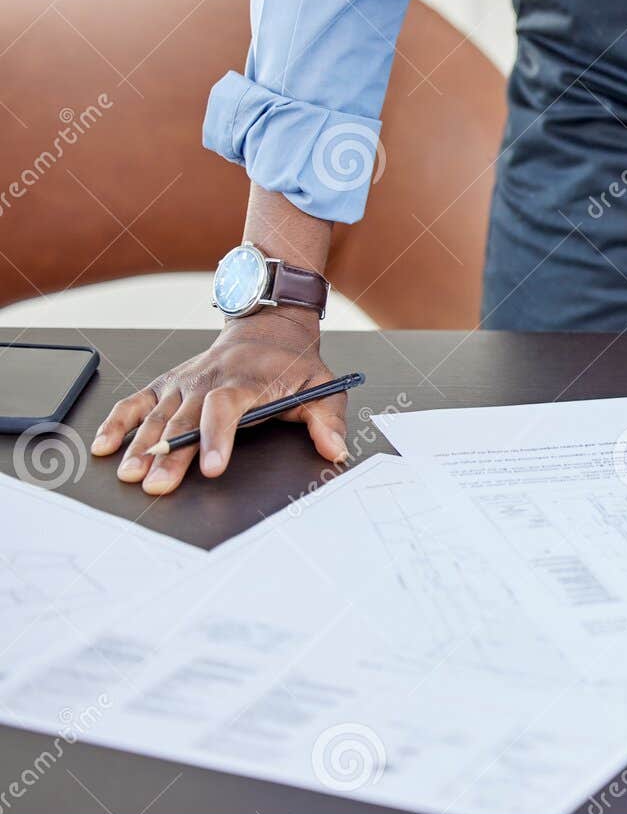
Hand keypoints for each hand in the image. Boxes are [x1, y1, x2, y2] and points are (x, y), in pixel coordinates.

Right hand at [90, 309, 347, 494]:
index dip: (217, 437)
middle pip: (185, 419)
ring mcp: (185, 381)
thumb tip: (334, 449)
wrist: (268, 329)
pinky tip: (105, 446)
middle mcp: (209, 380)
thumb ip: (328, 420)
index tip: (212, 467)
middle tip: (157, 484)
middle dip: (170, 454)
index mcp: (246, 381)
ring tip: (130, 474)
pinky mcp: (168, 383)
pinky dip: (118, 422)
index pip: (226, 408)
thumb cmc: (293, 365)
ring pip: (158, 415)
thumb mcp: (322, 386)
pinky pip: (138, 401)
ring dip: (141, 445)